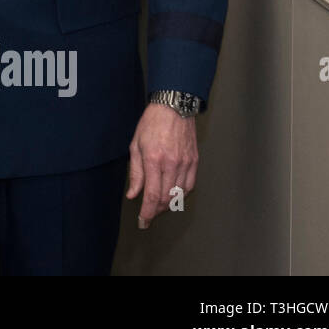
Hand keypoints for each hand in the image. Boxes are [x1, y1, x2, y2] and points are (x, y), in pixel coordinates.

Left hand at [126, 103, 198, 227]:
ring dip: (168, 205)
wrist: (173, 108)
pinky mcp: (194, 162)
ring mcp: (185, 163)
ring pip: (179, 195)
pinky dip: (181, 195)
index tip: (143, 221)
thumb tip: (133, 194)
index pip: (152, 195)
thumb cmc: (152, 123)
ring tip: (158, 208)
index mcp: (154, 159)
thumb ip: (135, 173)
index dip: (147, 212)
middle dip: (156, 212)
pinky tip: (173, 196)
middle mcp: (171, 164)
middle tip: (148, 216)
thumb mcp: (135, 146)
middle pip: (166, 199)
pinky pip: (189, 186)